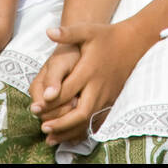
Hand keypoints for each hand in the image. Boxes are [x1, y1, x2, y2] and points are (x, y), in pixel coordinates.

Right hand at [28, 43, 82, 124]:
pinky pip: (66, 121)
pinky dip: (75, 120)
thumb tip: (47, 97)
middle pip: (49, 119)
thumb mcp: (61, 62)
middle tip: (79, 101)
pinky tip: (85, 111)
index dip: (59, 110)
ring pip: (57, 122)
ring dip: (70, 117)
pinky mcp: (61, 105)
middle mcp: (41, 99)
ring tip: (82, 102)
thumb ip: (53, 78)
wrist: (79, 48)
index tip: (74, 100)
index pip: (43, 112)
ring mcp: (50, 103)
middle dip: (65, 114)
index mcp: (37, 89)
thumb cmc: (69, 54)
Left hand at [36, 20, 152, 144]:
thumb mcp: (87, 30)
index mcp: (89, 69)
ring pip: (88, 119)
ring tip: (51, 136)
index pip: (68, 90)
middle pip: (80, 111)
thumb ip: (68, 33)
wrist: (133, 43)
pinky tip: (69, 134)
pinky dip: (83, 129)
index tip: (35, 108)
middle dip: (60, 122)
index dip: (51, 101)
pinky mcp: (112, 100)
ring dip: (69, 130)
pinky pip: (97, 120)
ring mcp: (107, 95)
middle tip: (42, 127)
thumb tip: (48, 32)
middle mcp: (99, 85)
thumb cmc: (106, 36)